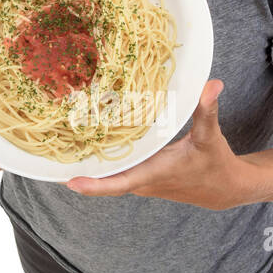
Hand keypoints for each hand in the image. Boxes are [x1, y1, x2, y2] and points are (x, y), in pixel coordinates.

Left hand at [64, 79, 250, 209]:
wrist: (224, 189)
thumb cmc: (215, 164)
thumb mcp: (210, 136)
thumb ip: (206, 110)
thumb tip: (211, 84)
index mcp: (153, 173)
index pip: (118, 183)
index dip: (94, 184)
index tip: (69, 181)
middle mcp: (142, 181)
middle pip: (103, 178)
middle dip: (78, 167)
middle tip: (48, 151)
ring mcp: (140, 181)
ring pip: (108, 174)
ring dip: (87, 163)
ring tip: (57, 144)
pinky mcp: (142, 177)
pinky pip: (115, 171)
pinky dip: (101, 160)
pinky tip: (84, 144)